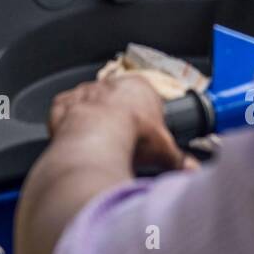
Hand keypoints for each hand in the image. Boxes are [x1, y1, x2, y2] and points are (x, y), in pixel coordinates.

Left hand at [48, 76, 195, 172]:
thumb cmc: (132, 136)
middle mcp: (110, 85)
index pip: (146, 99)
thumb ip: (179, 159)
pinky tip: (78, 144)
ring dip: (94, 124)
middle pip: (116, 102)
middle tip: (123, 145)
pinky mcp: (63, 104)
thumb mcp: (163, 149)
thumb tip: (191, 169)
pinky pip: (66, 114)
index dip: (146, 119)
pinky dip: (70, 127)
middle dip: (119, 121)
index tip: (145, 136)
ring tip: (101, 149)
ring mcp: (84, 92)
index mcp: (138, 87)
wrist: (96, 139)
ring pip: (90, 106)